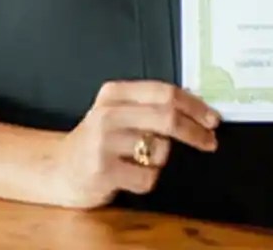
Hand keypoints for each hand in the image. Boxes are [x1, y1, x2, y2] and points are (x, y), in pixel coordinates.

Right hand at [47, 80, 219, 209]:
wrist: (59, 170)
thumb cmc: (97, 142)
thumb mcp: (117, 113)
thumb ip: (149, 105)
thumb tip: (197, 108)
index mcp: (114, 93)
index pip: (164, 92)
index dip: (194, 106)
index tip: (213, 118)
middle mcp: (107, 114)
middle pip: (167, 117)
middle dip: (195, 131)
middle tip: (210, 141)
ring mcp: (104, 143)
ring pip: (160, 151)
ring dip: (160, 160)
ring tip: (138, 160)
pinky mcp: (103, 171)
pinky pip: (148, 178)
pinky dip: (146, 180)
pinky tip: (128, 176)